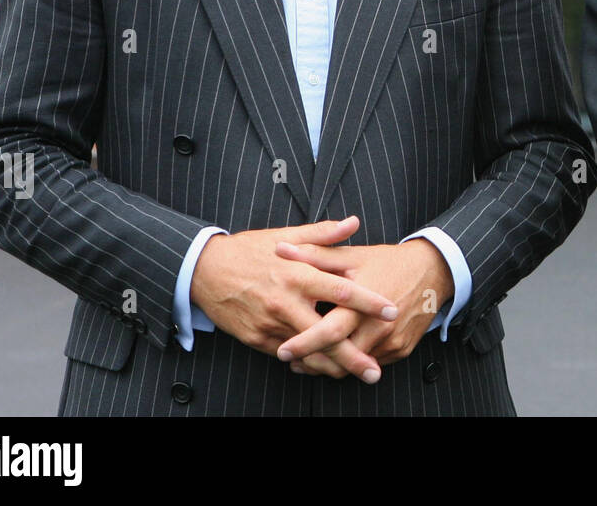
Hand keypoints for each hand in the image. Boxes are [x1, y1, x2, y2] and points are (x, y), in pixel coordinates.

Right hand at [191, 216, 397, 381]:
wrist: (205, 270)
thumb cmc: (251, 250)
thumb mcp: (288, 236)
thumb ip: (324, 234)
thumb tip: (354, 223)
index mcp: (299, 273)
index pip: (341, 290)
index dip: (368, 302)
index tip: (391, 311)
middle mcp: (286, 301)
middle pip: (326, 333)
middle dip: (353, 355)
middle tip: (376, 370)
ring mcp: (271, 323)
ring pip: (307, 351)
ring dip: (332, 366)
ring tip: (357, 374)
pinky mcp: (257, 339)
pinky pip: (288, 355)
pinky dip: (306, 363)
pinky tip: (324, 369)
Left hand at [272, 239, 454, 369]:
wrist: (434, 270)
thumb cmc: (389, 261)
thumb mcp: (353, 255)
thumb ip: (315, 255)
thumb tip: (281, 249)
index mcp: (364, 303)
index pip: (329, 331)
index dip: (304, 344)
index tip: (283, 351)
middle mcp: (380, 326)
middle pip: (340, 357)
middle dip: (312, 362)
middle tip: (290, 360)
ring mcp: (392, 341)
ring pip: (355, 365)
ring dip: (332, 364)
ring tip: (309, 358)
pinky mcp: (401, 349)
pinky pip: (372, 363)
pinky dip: (354, 361)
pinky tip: (340, 353)